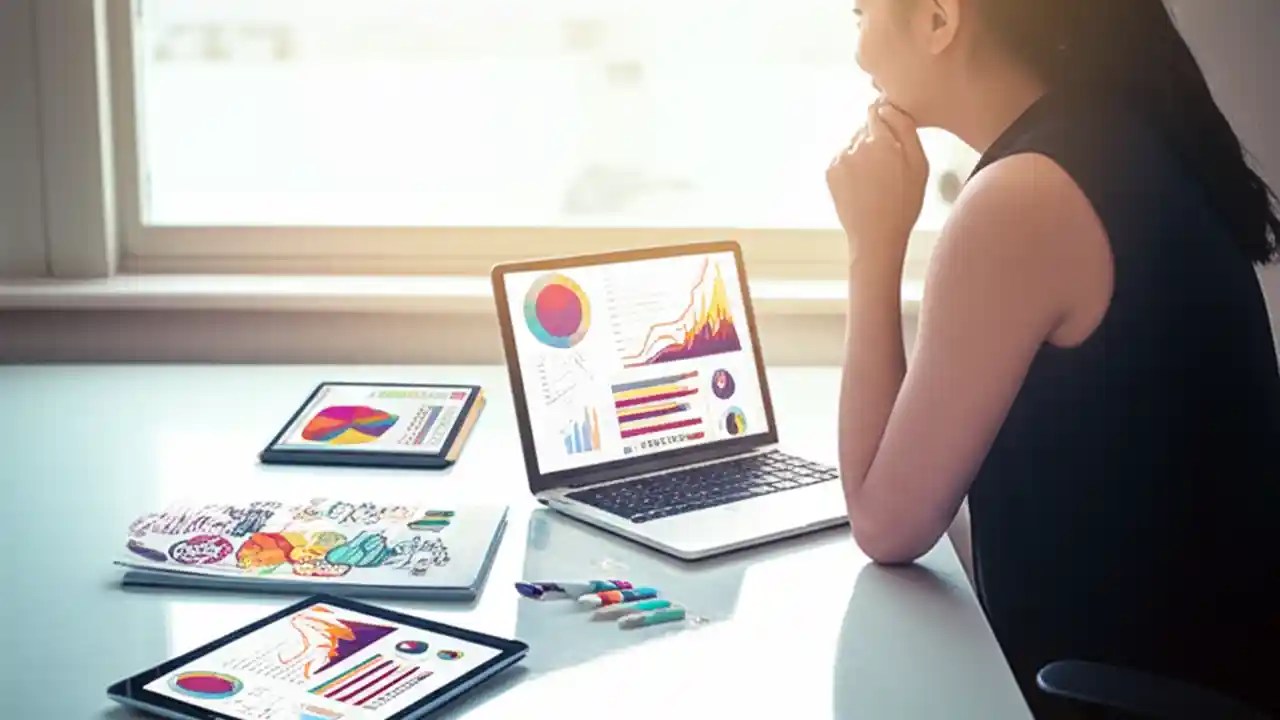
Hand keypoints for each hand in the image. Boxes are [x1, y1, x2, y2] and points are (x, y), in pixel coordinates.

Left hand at [826, 101, 929, 261]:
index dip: (886, 120)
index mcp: (880, 140)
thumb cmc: (904, 203)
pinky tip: (862, 185)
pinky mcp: (830, 171)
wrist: (876, 235)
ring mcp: (840, 159)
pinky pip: (842, 158)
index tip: (891, 134)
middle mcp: (856, 145)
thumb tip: (887, 107)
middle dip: (875, 140)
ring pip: (852, 143)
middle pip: (864, 128)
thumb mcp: (919, 164)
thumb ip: (905, 129)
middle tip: (887, 168)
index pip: (878, 111)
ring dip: (862, 153)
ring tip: (875, 180)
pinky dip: (851, 166)